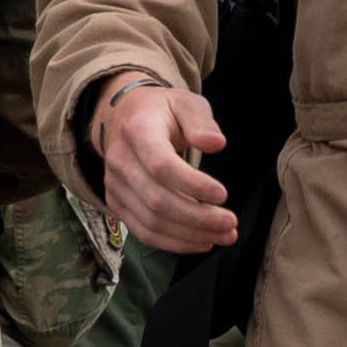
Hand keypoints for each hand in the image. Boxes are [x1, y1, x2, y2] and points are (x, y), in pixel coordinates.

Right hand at [99, 79, 236, 251]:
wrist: (124, 117)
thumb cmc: (162, 112)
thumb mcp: (185, 103)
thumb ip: (201, 122)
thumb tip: (216, 144)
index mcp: (137, 131)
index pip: (161, 165)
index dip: (192, 184)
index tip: (223, 194)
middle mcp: (120, 161)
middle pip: (157, 201)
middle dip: (198, 218)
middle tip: (231, 223)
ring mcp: (115, 185)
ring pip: (151, 222)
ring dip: (191, 235)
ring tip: (225, 236)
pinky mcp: (117, 203)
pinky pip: (144, 232)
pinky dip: (174, 243)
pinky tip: (202, 242)